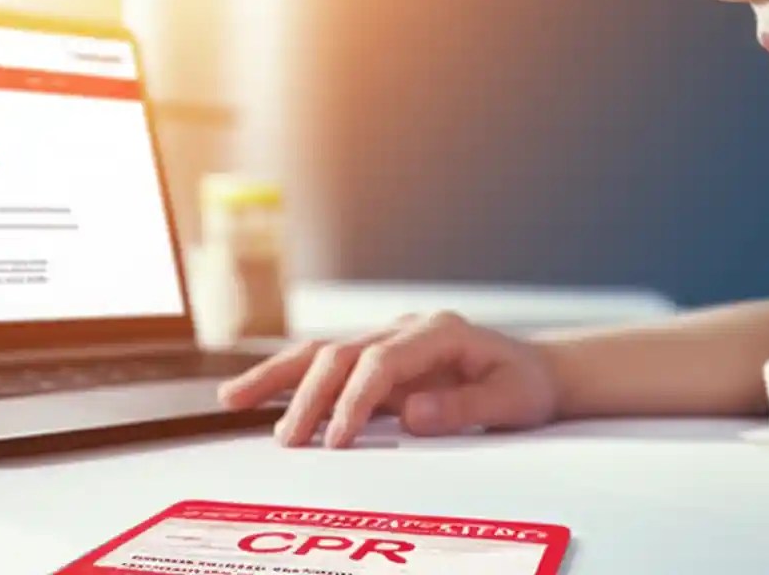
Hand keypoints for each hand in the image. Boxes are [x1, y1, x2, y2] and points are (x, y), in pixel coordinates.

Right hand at [217, 311, 558, 447]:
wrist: (535, 371)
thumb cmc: (525, 387)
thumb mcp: (512, 401)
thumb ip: (464, 407)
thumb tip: (411, 413)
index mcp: (440, 332)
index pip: (382, 362)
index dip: (354, 400)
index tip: (337, 440)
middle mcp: (406, 328)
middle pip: (342, 352)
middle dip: (308, 395)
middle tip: (288, 441)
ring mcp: (388, 340)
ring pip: (321, 350)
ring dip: (278, 376)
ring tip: (233, 399)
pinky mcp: (376, 360)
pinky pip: (326, 366)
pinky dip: (289, 379)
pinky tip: (255, 393)